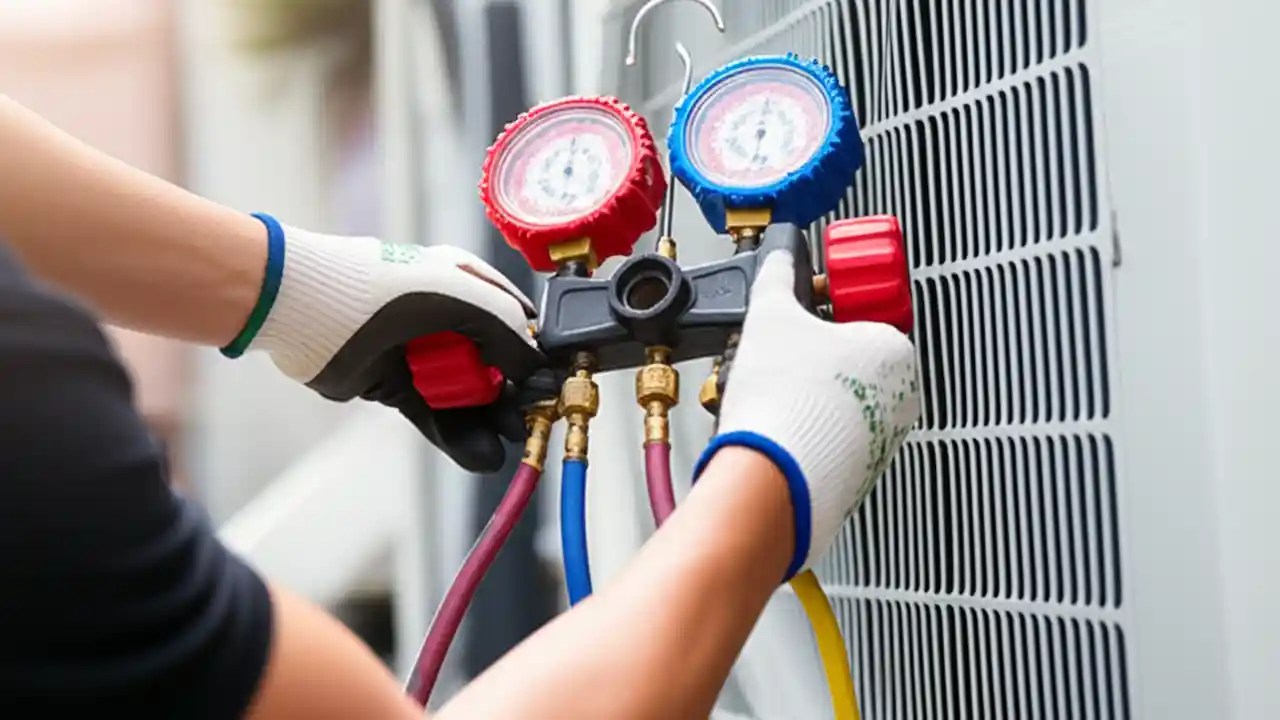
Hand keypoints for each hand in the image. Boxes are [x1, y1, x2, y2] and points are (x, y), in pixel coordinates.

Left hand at [241, 215, 545, 472]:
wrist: (307, 308)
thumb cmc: (386, 289)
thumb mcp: (464, 300)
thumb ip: (508, 333)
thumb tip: (537, 368)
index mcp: (467, 285)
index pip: (515, 326)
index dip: (533, 358)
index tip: (549, 389)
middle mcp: (447, 318)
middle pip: (493, 366)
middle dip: (513, 397)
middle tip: (529, 424)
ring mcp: (420, 353)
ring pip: (465, 395)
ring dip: (487, 422)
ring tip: (508, 445)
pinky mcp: (395, 384)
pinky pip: (434, 414)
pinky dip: (457, 436)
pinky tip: (480, 454)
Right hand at [693, 248, 920, 578]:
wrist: (769, 479)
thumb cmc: (783, 401)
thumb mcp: (771, 315)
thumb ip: (776, 277)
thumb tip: (777, 259)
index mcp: (897, 350)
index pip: (860, 320)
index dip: (820, 320)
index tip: (800, 326)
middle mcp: (903, 397)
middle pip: (852, 363)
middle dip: (815, 361)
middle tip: (782, 360)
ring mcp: (885, 439)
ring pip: (843, 404)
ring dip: (810, 396)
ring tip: (777, 395)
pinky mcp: (860, 474)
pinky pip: (834, 441)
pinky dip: (808, 432)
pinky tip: (780, 428)